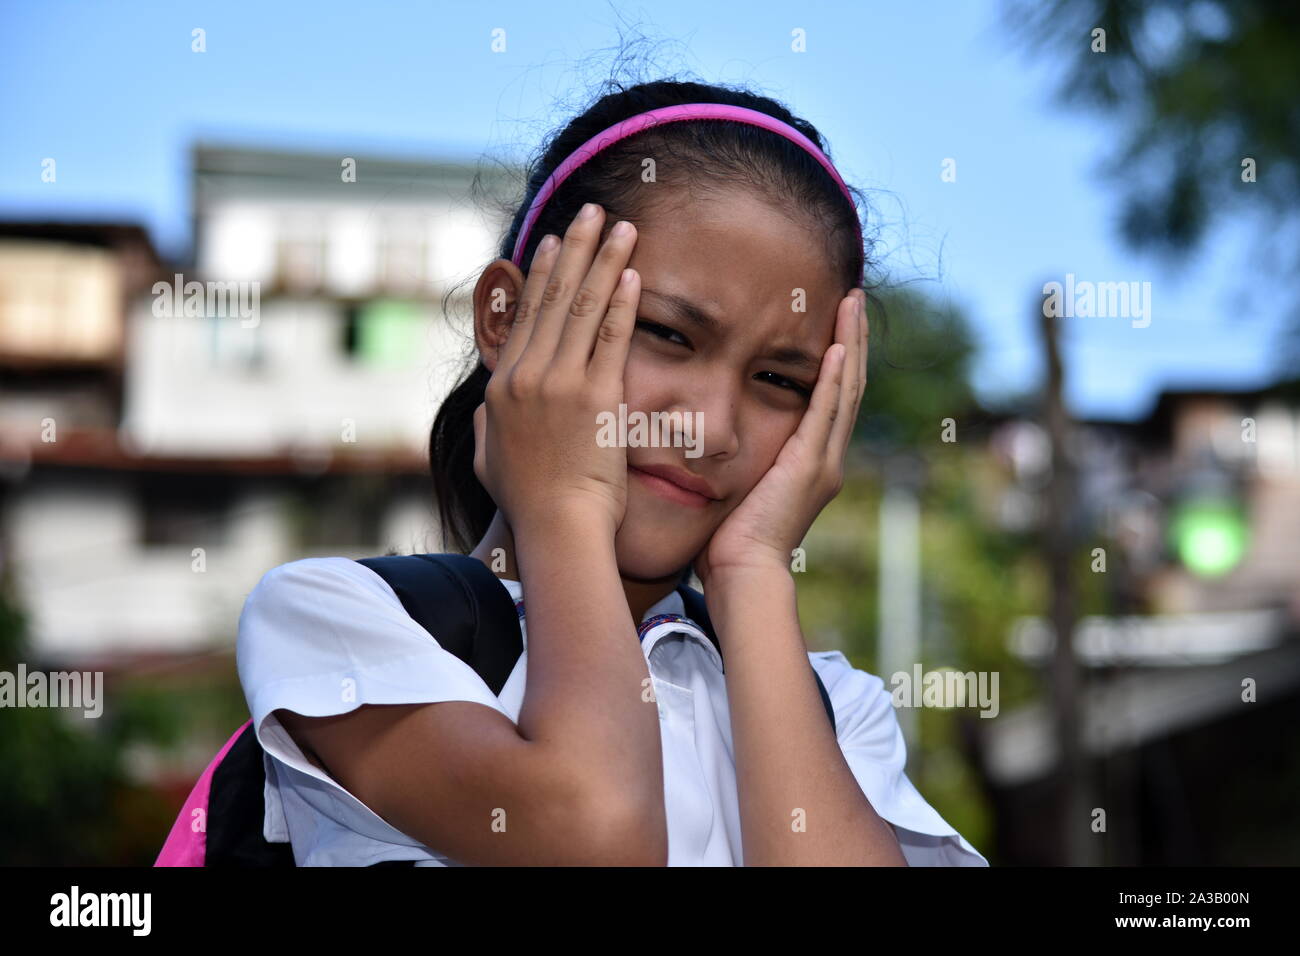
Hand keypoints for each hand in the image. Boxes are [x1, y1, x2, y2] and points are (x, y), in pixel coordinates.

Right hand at [472, 204, 641, 535]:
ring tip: (621, 226)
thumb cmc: (526, 504)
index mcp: (502, 388)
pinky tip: (632, 272)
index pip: (527, 316)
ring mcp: (561, 383)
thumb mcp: (487, 461)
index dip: (543, 274)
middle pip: (554, 298)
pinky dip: (622, 302)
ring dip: (604, 261)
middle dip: (576, 249)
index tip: (556, 242)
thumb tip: (489, 407)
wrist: (557, 528)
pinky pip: (611, 338)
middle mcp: (527, 376)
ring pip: (583, 307)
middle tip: (593, 212)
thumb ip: (487, 426)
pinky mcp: (596, 397)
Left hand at [693, 289, 867, 590]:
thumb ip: (743, 460)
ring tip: (852, 304)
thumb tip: (717, 437)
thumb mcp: (740, 488)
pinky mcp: (810, 467)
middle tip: (854, 298)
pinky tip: (838, 346)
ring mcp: (823, 462)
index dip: (836, 357)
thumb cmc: (730, 541)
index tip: (836, 320)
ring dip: (850, 344)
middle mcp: (827, 458)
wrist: (743, 575)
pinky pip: (826, 413)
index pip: (830, 397)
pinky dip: (833, 379)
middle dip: (852, 339)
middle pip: (847, 385)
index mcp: (811, 462)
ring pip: (844, 390)